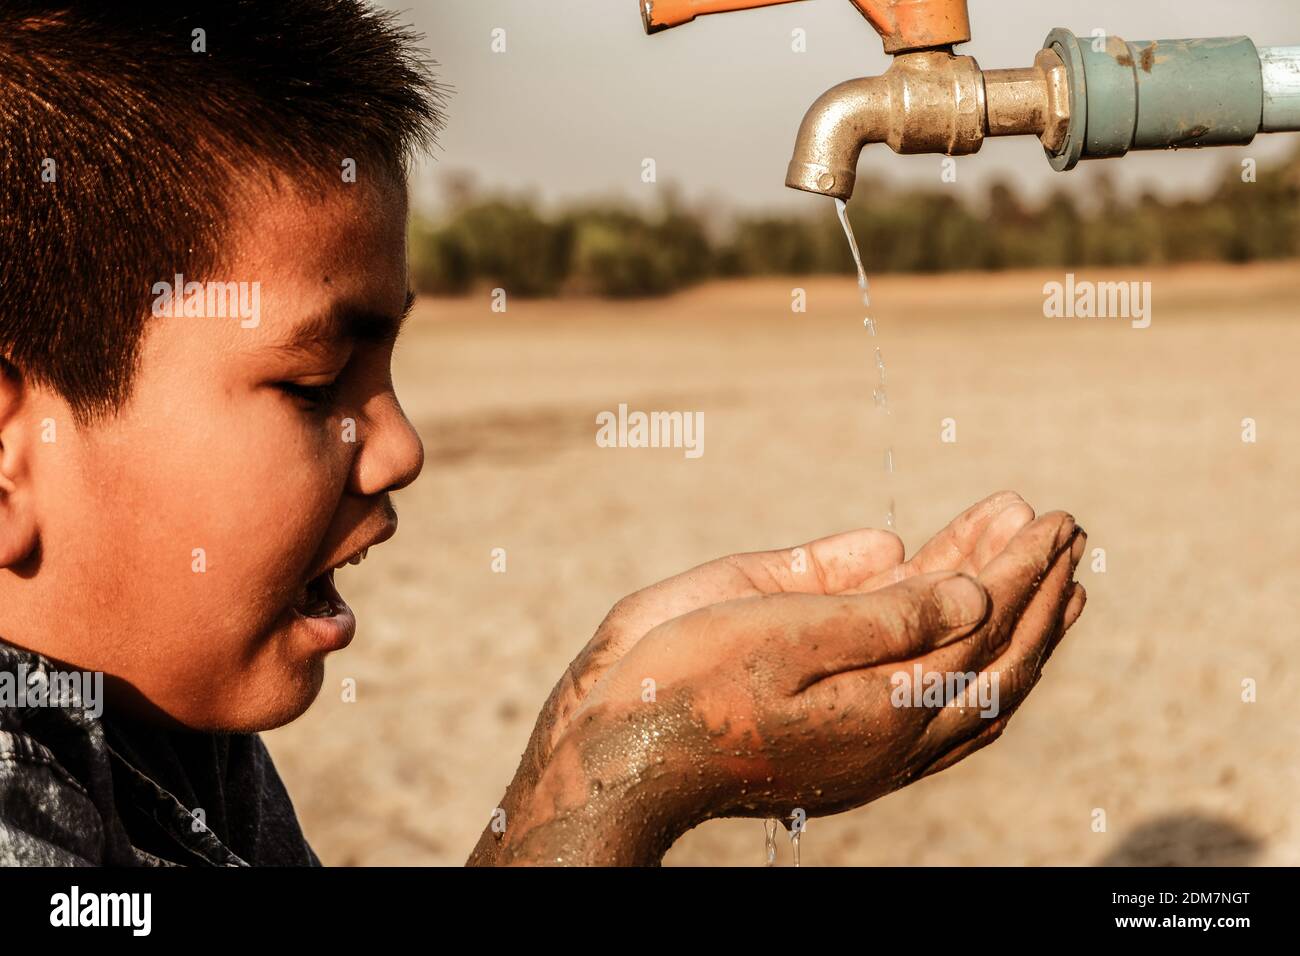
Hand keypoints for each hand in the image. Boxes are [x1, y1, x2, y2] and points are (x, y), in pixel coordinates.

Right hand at [500, 509, 1085, 864]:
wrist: (616, 756)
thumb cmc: (683, 685)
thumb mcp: (780, 635)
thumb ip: (882, 616)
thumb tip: (971, 591)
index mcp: (886, 705)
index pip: (982, 624)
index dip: (1021, 565)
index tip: (1054, 515)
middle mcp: (893, 733)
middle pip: (994, 656)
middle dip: (1034, 585)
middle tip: (1064, 526)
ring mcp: (872, 745)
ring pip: (972, 682)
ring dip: (1013, 619)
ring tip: (1046, 567)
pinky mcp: (844, 743)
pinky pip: (936, 707)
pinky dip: (973, 661)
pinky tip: (970, 623)